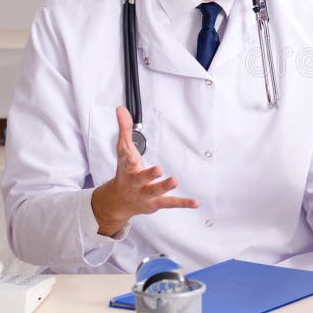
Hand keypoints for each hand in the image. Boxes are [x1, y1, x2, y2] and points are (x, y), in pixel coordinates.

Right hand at [90, 106, 198, 236]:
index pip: (126, 161)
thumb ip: (124, 129)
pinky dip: (182, 203)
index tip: (131, 155)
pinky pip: (170, 203)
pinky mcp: (156, 203)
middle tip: (158, 169)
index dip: (129, 157)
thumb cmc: (124, 172)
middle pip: (141, 179)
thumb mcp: (123, 151)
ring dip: (165, 187)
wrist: (117, 202)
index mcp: (127, 169)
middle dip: (149, 175)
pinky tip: (195, 202)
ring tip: (175, 181)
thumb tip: (120, 109)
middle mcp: (135, 183)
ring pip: (155, 192)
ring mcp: (146, 194)